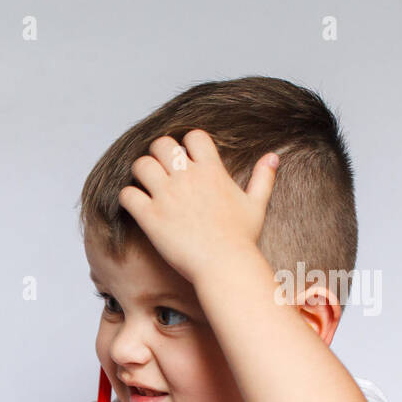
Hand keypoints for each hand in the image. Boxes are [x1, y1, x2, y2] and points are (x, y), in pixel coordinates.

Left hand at [118, 130, 278, 284]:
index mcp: (212, 170)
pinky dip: (128, 198)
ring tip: (145, 186)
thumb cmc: (241, 239)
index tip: (185, 159)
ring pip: (141, 165)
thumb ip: (263, 177)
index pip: (193, 136)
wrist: (224, 265)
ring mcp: (167, 196)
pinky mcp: (151, 217)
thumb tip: (273, 157)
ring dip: (140, 173)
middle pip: (161, 144)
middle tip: (159, 170)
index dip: (186, 144)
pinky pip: (128, 195)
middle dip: (158, 154)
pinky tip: (136, 206)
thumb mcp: (256, 204)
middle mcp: (187, 178)